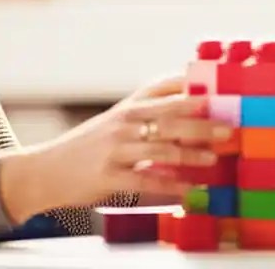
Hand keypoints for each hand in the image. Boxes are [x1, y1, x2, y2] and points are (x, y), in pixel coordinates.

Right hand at [0, 76, 232, 221]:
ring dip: (190, 154)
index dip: (191, 85)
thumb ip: (147, 118)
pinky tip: (189, 190)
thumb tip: (191, 117)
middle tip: (228, 128)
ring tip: (214, 159)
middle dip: (201, 122)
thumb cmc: (87, 148)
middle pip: (168, 117)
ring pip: (160, 148)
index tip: (220, 87)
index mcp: (128, 107)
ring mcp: (115, 149)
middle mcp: (122, 123)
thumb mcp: (115, 124)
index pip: (163, 87)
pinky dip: (170, 185)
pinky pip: (144, 180)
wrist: (45, 170)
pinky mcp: (108, 176)